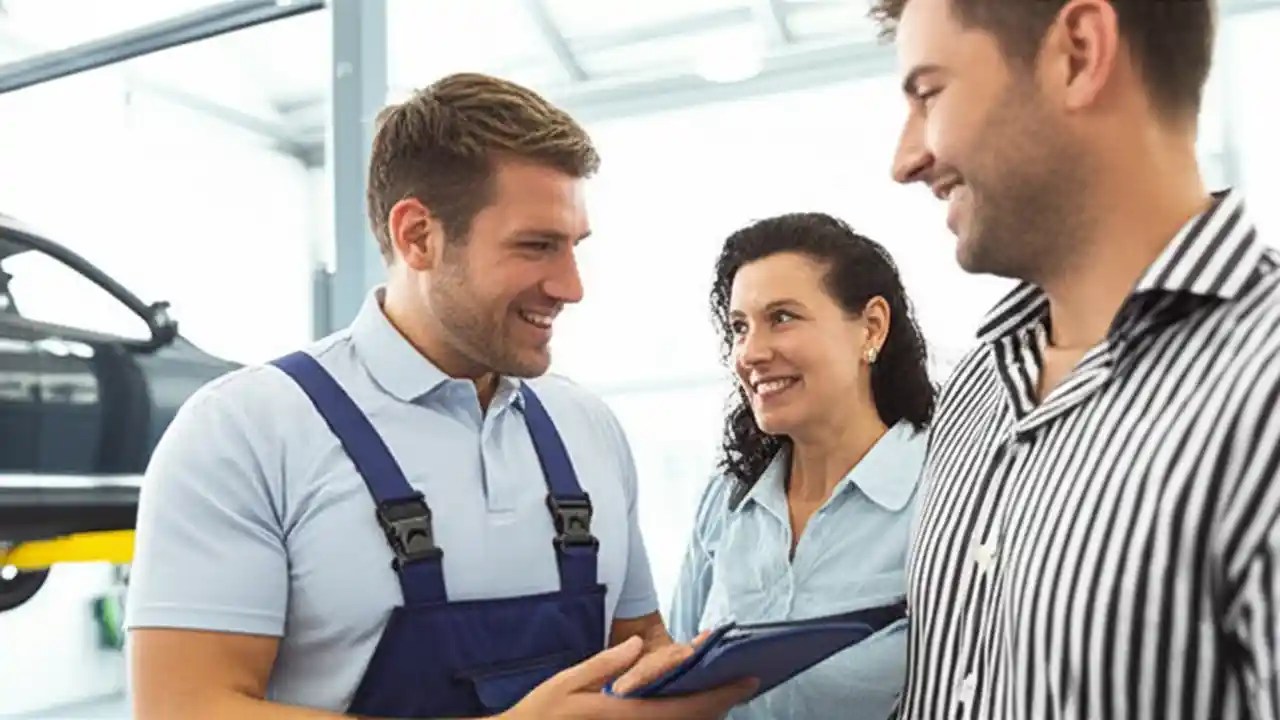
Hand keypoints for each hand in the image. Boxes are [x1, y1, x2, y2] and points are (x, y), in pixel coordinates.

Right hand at [501, 636, 756, 719]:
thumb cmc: (540, 716)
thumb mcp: (567, 683)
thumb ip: (605, 663)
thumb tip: (639, 645)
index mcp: (626, 717)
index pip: (686, 707)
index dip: (722, 695)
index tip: (749, 681)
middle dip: (720, 705)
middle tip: (743, 684)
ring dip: (704, 714)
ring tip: (721, 693)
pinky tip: (686, 709)